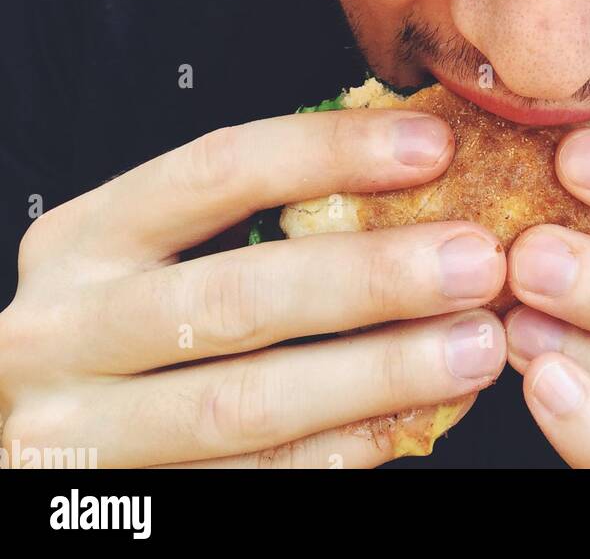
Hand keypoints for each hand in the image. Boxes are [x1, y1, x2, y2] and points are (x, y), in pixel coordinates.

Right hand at [0, 111, 505, 468]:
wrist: (23, 431)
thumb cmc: (119, 316)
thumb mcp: (149, 247)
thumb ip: (252, 214)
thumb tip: (413, 164)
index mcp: (86, 237)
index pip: (217, 170)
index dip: (330, 153)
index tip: (432, 147)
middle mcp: (65, 330)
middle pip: (234, 297)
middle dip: (370, 278)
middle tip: (477, 261)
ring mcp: (83, 433)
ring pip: (246, 405)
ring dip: (377, 375)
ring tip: (474, 346)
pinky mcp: (122, 510)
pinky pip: (252, 483)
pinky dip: (343, 450)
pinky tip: (419, 418)